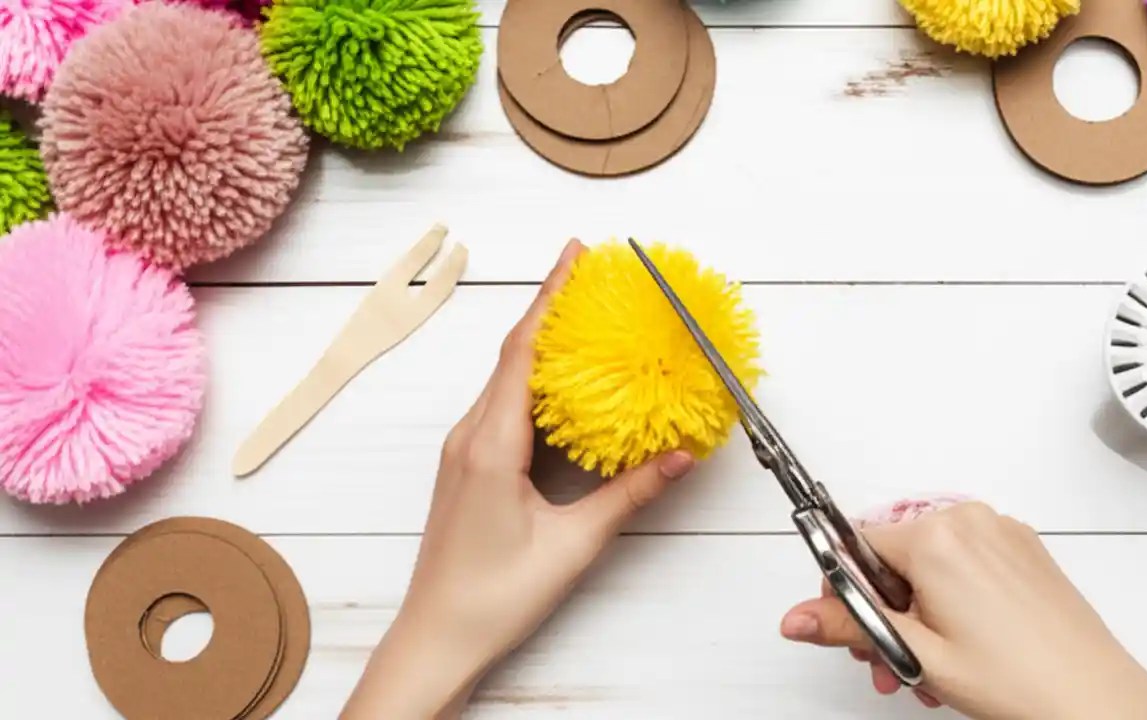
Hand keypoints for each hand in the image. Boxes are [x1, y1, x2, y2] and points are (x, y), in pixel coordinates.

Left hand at [342, 240, 695, 718]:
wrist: (436, 637)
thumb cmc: (493, 596)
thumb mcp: (573, 543)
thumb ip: (629, 494)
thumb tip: (679, 456)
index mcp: (491, 445)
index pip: (523, 351)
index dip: (550, 298)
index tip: (574, 256)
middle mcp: (470, 437)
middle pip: (512, 354)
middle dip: (550, 308)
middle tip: (588, 273)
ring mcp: (463, 452)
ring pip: (505, 380)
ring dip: (540, 344)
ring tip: (581, 319)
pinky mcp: (467, 468)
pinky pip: (500, 407)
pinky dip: (530, 381)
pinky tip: (559, 385)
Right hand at [780, 502, 1146, 719]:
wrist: (1097, 700)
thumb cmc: (1019, 679)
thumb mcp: (915, 655)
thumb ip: (847, 626)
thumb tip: (796, 617)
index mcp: (936, 537)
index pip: (856, 544)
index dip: (845, 591)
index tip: (849, 626)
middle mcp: (969, 521)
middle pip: (894, 556)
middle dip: (882, 611)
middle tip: (886, 661)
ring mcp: (1001, 533)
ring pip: (930, 564)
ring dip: (916, 613)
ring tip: (925, 667)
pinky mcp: (1024, 550)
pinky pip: (966, 562)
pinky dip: (951, 598)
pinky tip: (957, 645)